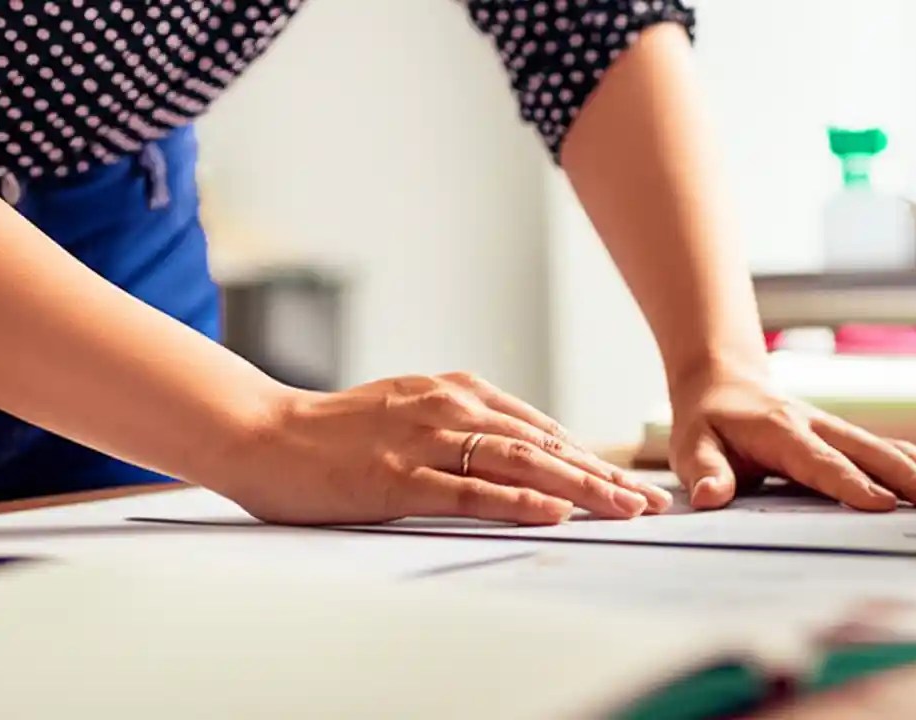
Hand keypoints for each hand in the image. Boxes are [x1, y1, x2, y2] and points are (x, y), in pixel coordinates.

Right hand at [213, 372, 672, 525]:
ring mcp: (425, 441)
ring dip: (578, 486)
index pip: (541, 429)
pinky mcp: (398, 477)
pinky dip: (516, 501)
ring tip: (623, 507)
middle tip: (650, 500)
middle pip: (544, 445)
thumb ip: (464, 424)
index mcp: (457, 392)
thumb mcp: (412, 410)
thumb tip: (522, 449)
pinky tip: (554, 512)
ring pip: (519, 463)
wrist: (266, 433)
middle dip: (603, 474)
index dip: (591, 457)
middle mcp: (450, 408)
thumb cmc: (338, 431)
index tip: (632, 483)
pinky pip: (469, 490)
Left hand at [667, 370, 915, 511]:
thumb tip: (710, 496)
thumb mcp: (691, 445)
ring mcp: (839, 430)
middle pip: (872, 453)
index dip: (849, 483)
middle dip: (913, 479)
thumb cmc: (707, 422)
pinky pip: (895, 452)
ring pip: (893, 450)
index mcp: (781, 431)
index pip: (819, 462)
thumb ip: (703, 471)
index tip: (882, 505)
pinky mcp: (850, 438)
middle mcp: (819, 426)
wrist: (722, 382)